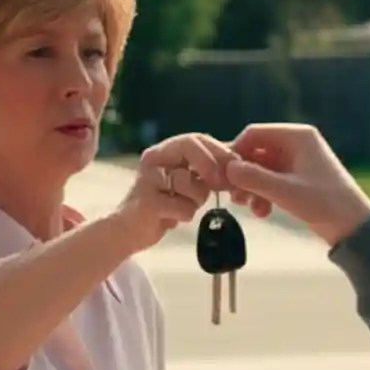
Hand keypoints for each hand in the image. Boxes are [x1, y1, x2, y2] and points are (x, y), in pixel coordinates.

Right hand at [110, 133, 235, 251]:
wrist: (130, 231)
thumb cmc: (164, 205)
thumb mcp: (189, 182)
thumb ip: (208, 171)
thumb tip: (240, 162)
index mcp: (163, 150)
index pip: (196, 138)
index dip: (220, 150)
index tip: (238, 166)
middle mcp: (153, 159)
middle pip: (189, 146)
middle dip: (211, 164)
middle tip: (222, 184)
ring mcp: (147, 180)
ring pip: (189, 181)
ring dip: (197, 198)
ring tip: (184, 206)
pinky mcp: (146, 203)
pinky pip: (183, 206)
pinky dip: (185, 214)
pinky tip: (173, 219)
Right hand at [223, 124, 369, 245]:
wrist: (353, 226)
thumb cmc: (325, 203)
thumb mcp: (286, 192)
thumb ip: (255, 178)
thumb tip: (227, 169)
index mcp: (297, 136)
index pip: (254, 133)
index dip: (236, 151)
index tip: (223, 173)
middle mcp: (296, 144)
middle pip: (255, 151)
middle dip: (243, 174)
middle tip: (232, 194)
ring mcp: (296, 161)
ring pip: (260, 168)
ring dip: (251, 186)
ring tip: (246, 206)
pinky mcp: (296, 178)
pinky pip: (269, 180)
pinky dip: (262, 194)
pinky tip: (261, 212)